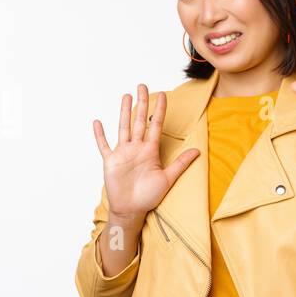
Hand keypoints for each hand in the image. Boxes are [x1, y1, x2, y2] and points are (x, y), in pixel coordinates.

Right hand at [93, 84, 199, 219]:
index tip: (163, 95)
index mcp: (150, 151)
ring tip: (126, 96)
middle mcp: (136, 148)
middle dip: (142, 104)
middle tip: (143, 86)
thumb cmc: (149, 196)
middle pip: (139, 121)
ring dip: (124, 112)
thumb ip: (181, 164)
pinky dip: (100, 135)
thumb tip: (198, 151)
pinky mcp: (111, 161)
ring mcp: (123, 153)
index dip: (160, 111)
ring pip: (123, 128)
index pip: (156, 126)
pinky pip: (104, 145)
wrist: (132, 210)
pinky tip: (97, 123)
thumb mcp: (167, 178)